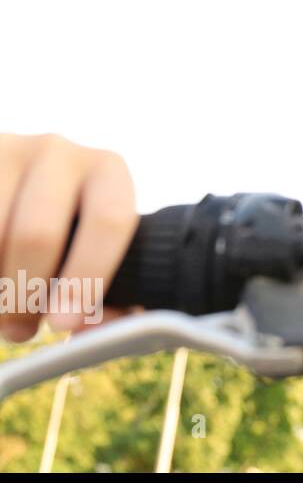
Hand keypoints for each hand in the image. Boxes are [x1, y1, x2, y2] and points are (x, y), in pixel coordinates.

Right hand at [0, 133, 139, 342]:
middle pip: (37, 234)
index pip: (108, 221)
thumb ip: (110, 292)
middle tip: (22, 331)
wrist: (15, 180)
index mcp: (108, 170)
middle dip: (26, 296)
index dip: (88, 278)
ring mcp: (7, 150)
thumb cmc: (67, 224)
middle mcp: (59, 151)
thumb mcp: (96, 243)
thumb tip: (91, 332)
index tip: (66, 325)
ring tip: (2, 312)